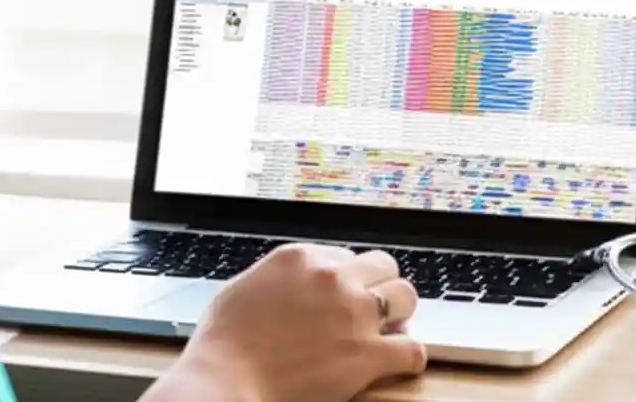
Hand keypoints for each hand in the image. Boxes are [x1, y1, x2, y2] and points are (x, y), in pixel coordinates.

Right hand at [141, 243, 425, 401]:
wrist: (224, 380)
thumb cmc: (223, 343)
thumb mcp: (243, 287)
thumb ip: (278, 279)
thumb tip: (295, 285)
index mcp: (302, 258)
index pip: (346, 256)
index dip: (347, 279)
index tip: (342, 297)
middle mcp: (334, 278)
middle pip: (384, 266)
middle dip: (380, 287)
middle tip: (372, 310)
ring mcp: (354, 315)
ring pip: (406, 297)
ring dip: (400, 314)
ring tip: (389, 332)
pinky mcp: (367, 355)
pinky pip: (413, 349)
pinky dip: (409, 357)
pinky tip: (397, 363)